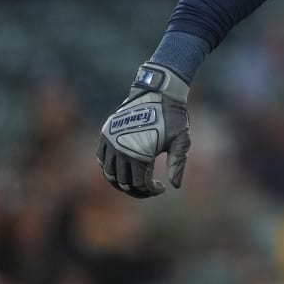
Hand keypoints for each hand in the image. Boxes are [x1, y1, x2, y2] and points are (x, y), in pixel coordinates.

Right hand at [96, 62, 191, 197]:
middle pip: (124, 182)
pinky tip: (123, 170)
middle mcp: (120, 150)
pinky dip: (110, 168)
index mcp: (139, 154)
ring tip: (136, 183)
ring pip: (109, 174)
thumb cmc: (173, 117)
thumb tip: (174, 186)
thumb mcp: (181, 140)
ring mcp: (110, 141)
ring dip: (122, 182)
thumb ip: (178, 164)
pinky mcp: (106, 133)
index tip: (162, 188)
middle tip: (150, 189)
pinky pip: (101, 159)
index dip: (151, 190)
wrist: (158, 92)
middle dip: (138, 190)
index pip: (140, 184)